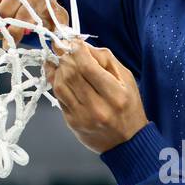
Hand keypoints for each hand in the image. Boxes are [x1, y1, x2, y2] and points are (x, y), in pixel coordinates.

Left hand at [46, 38, 148, 153]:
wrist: (127, 142)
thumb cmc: (129, 107)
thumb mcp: (126, 79)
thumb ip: (105, 60)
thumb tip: (82, 46)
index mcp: (116, 94)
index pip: (88, 66)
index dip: (77, 50)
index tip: (74, 43)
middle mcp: (98, 107)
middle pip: (71, 74)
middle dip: (66, 57)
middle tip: (66, 50)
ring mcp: (83, 117)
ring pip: (60, 85)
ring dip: (58, 69)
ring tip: (63, 63)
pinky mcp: (72, 123)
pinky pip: (58, 98)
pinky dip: (56, 83)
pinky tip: (59, 76)